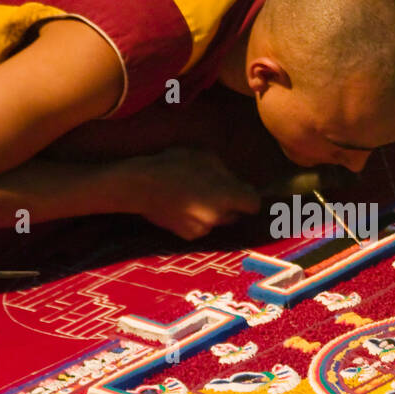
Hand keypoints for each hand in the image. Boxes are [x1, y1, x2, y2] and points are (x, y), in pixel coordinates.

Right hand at [124, 147, 260, 239]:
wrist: (140, 186)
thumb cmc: (174, 165)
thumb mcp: (205, 157)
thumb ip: (225, 172)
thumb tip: (235, 181)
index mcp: (228, 196)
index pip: (254, 204)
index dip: (248, 197)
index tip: (241, 190)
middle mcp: (220, 216)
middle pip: (236, 214)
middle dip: (230, 204)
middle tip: (215, 190)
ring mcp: (204, 228)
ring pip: (217, 220)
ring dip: (213, 211)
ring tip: (194, 195)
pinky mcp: (189, 236)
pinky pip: (201, 227)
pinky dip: (196, 219)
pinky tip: (182, 206)